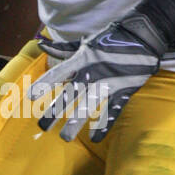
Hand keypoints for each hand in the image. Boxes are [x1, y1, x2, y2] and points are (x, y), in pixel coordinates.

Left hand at [30, 21, 162, 142]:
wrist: (144, 36)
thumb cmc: (111, 39)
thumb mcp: (86, 42)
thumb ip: (63, 49)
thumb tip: (41, 45)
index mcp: (82, 58)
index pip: (59, 73)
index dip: (44, 84)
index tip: (30, 96)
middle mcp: (93, 71)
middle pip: (71, 94)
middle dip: (55, 111)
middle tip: (42, 126)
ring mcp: (110, 82)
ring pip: (90, 105)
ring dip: (76, 122)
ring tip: (65, 137)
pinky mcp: (125, 89)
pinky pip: (113, 110)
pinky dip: (105, 124)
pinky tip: (96, 138)